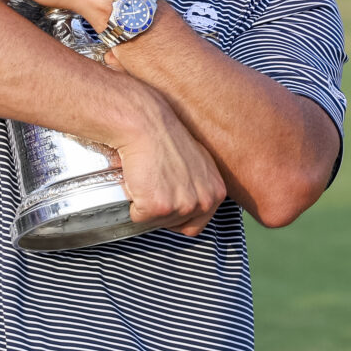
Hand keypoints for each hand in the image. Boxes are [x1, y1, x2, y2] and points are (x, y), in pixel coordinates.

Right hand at [106, 89, 227, 237]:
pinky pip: (139, 217)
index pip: (196, 224)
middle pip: (175, 226)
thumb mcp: (198, 163)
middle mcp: (205, 201)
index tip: (167, 199)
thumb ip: (201, 185)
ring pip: (156, 222)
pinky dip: (133, 202)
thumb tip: (193, 201)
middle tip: (154, 183)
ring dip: (146, 205)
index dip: (176, 214)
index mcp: (217, 192)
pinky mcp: (159, 206)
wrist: (145, 124)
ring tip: (147, 178)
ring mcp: (183, 205)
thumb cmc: (166, 137)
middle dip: (160, 210)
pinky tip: (138, 180)